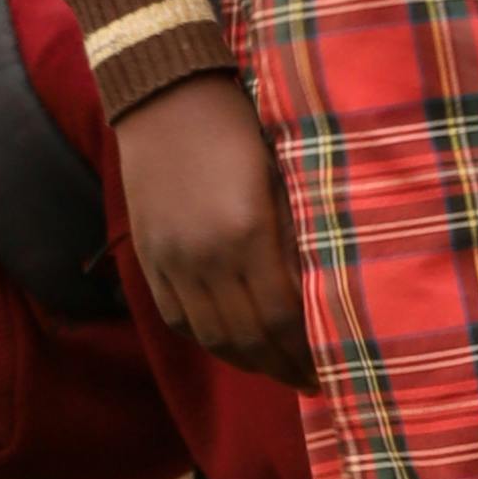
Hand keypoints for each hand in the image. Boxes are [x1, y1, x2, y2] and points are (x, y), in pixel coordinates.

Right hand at [115, 71, 309, 380]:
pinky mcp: (148, 257)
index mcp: (248, 233)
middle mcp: (206, 256)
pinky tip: (228, 343)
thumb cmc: (238, 126)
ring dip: (245, 361)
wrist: (164, 96)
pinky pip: (176, 318)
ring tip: (272, 368)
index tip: (328, 372)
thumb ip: (297, 234)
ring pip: (210, 337)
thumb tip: (321, 292)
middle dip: (281, 368)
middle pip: (247, 338)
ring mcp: (172, 260)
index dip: (306, 353)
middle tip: (306, 382)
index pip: (283, 317)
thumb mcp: (282, 174)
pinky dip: (205, 339)